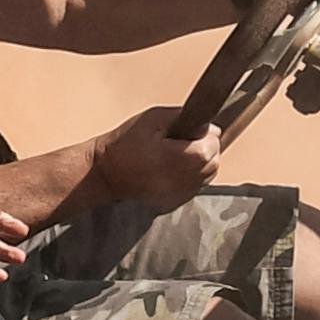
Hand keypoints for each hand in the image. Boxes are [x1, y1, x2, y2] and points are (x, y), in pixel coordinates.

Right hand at [87, 105, 222, 205]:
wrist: (105, 173)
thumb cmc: (125, 145)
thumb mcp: (153, 119)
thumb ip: (184, 117)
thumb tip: (207, 125)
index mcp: (180, 159)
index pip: (213, 147)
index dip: (206, 135)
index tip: (192, 130)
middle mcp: (184, 180)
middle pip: (213, 163)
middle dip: (205, 150)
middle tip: (185, 141)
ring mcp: (181, 194)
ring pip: (207, 177)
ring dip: (200, 164)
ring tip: (179, 155)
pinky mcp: (176, 202)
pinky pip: (195, 187)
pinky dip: (191, 177)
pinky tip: (173, 168)